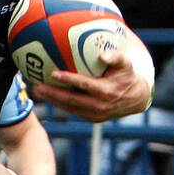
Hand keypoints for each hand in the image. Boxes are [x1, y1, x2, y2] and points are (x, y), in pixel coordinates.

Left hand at [28, 45, 149, 120]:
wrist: (136, 99)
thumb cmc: (127, 76)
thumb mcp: (126, 65)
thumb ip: (116, 57)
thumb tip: (103, 55)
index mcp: (106, 92)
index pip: (83, 85)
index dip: (68, 79)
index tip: (53, 73)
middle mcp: (99, 106)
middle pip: (71, 99)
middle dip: (53, 93)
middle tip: (38, 86)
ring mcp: (95, 115)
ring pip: (69, 107)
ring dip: (53, 100)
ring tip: (38, 91)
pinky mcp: (92, 119)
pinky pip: (73, 110)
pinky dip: (61, 104)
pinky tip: (49, 96)